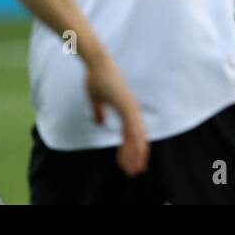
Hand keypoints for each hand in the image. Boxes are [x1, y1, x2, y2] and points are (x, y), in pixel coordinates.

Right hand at [84, 52, 148, 176]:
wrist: (97, 62)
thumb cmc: (95, 77)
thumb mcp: (96, 98)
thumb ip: (99, 110)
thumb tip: (100, 121)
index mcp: (126, 108)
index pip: (132, 133)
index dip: (132, 149)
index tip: (130, 163)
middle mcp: (131, 108)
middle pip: (138, 138)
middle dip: (137, 156)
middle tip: (136, 172)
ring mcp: (130, 106)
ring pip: (137, 136)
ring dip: (135, 153)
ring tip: (134, 168)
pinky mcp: (126, 104)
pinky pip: (131, 127)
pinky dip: (131, 141)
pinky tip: (132, 152)